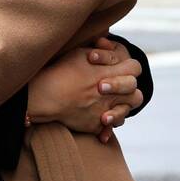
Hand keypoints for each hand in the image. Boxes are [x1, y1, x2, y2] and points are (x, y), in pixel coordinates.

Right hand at [27, 36, 142, 144]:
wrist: (42, 96)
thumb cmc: (59, 71)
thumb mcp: (81, 54)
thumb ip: (102, 53)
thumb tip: (114, 51)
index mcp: (109, 74)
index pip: (135, 69)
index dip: (130, 67)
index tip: (120, 67)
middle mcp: (111, 95)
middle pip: (136, 94)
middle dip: (129, 89)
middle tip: (114, 87)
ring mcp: (104, 112)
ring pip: (125, 113)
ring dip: (121, 108)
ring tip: (109, 104)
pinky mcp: (94, 126)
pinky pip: (108, 128)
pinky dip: (105, 125)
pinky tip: (98, 118)